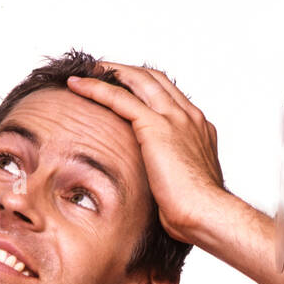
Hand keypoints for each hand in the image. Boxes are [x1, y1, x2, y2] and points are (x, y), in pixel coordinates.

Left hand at [66, 62, 224, 244]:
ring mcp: (174, 118)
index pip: (168, 96)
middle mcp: (188, 117)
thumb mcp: (183, 187)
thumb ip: (171, 176)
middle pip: (154, 79)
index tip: (124, 87)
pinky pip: (120, 98)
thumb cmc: (196, 212)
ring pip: (137, 80)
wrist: (206, 214)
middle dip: (126, 71)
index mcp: (198, 129)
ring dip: (110, 71)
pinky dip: (96, 88)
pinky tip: (77, 85)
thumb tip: (155, 189)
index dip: (145, 87)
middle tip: (101, 69)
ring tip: (86, 70)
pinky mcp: (155, 127)